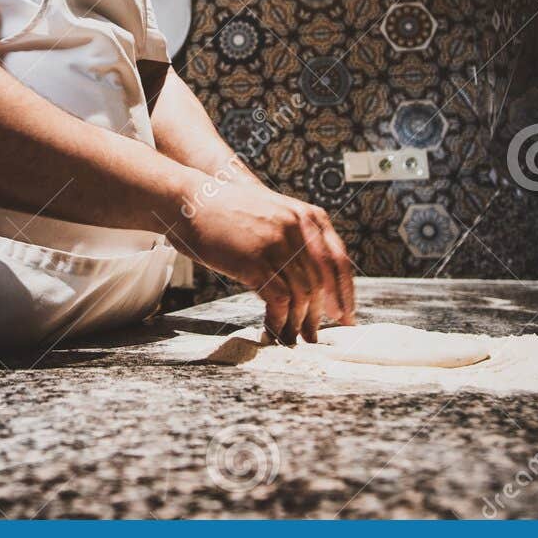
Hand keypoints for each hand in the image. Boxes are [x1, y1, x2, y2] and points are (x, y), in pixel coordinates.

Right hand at [172, 176, 355, 343]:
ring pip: (302, 293)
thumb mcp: (273, 214)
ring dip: (299, 321)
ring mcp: (277, 243)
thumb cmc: (229, 212)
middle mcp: (298, 227)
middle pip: (322, 281)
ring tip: (293, 337)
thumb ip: (297, 239)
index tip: (345, 315)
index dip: (345, 293)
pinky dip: (279, 319)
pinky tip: (273, 328)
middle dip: (321, 313)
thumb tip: (313, 281)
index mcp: (308, 216)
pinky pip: (278, 299)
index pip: (338, 260)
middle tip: (316, 335)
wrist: (192, 201)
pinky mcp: (255, 260)